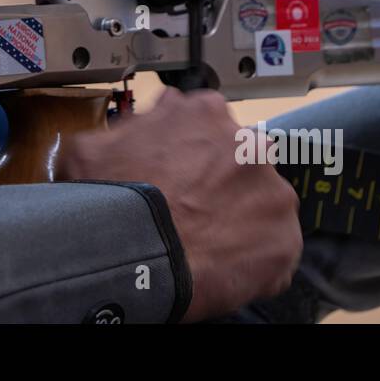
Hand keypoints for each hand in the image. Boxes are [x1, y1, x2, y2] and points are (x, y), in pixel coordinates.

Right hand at [59, 87, 302, 321]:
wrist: (134, 254)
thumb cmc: (112, 202)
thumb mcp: (95, 145)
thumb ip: (130, 126)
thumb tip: (142, 122)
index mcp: (204, 113)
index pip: (206, 127)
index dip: (189, 156)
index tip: (178, 177)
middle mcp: (248, 144)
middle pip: (237, 166)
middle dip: (217, 188)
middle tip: (188, 213)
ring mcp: (273, 193)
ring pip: (258, 208)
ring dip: (236, 223)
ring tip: (202, 244)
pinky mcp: (284, 241)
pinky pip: (272, 253)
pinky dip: (251, 263)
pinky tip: (217, 267)